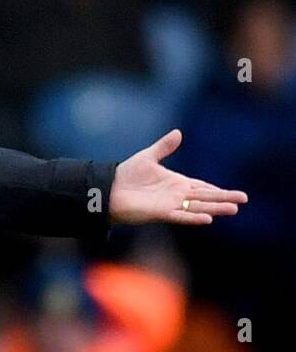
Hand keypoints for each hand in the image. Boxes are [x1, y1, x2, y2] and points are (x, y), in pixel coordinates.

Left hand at [109, 129, 247, 225]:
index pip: (202, 187)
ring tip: (233, 209)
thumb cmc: (127, 175)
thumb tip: (178, 133)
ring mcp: (169, 205)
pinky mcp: (160, 213)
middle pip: (205, 197)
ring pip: (197, 207)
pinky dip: (193, 217)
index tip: (236, 194)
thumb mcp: (148, 157)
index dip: (217, 190)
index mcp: (176, 183)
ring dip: (215, 208)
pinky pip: (180, 216)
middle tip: (243, 200)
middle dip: (224, 198)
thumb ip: (164, 146)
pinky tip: (207, 219)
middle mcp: (176, 195)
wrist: (108, 189)